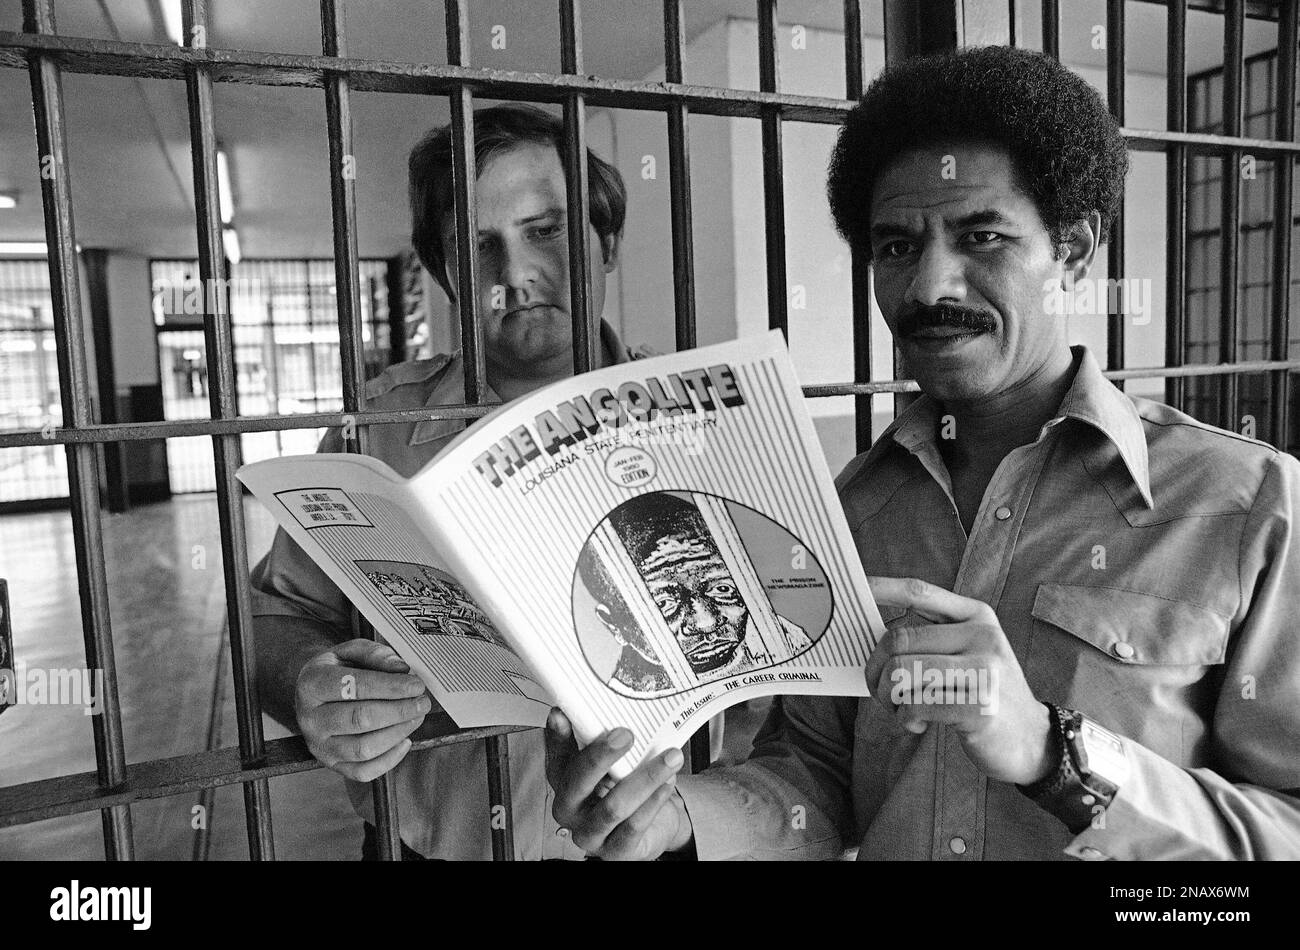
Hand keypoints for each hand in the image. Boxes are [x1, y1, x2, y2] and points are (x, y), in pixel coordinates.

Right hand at [294, 639, 430, 781]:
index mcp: (312, 684)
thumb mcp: (351, 651)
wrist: (316, 693)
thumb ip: (376, 655)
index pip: (354, 687)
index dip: (390, 687)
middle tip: (422, 702)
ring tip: (416, 717)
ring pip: (363, 748)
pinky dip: (390, 759)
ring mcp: (319, 745)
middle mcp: (310, 719)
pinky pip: (363, 772)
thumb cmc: (338, 670)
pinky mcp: (332, 764)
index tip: (416, 685)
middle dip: (399, 711)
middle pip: (360, 719)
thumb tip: (401, 669)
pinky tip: (404, 740)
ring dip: (398, 733)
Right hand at [545, 708, 691, 859]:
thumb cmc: (626, 787)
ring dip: (645, 779)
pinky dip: (653, 802)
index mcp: (564, 781)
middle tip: (626, 734)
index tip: (561, 712)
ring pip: (613, 807)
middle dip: (601, 756)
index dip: (556, 736)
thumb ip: (605, 739)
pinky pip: (634, 827)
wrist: (652, 826)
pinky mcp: (615, 852)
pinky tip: (668, 783)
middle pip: (578, 781)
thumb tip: (610, 706)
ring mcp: (589, 834)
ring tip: (669, 757)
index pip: (555, 755)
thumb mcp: (614, 761)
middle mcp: (569, 809)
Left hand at [863, 577, 1053, 785]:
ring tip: (901, 709)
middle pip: (899, 639)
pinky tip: (917, 723)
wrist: (1032, 739)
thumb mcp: (970, 653)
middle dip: (876, 669)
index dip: (882, 588)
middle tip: (880, 690)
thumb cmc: (984, 693)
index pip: (919, 591)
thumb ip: (931, 637)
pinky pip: (917, 705)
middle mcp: (983, 636)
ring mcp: (985, 670)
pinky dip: (905, 718)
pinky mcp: (981, 706)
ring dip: (889, 697)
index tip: (854, 586)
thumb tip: (873, 633)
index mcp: (976, 616)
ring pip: (903, 672)